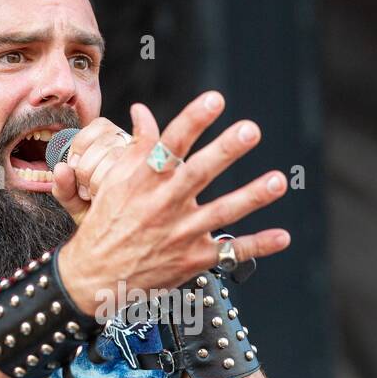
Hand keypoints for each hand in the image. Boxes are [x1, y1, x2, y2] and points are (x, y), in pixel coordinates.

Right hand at [55, 90, 291, 317]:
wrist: (94, 277)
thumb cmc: (104, 224)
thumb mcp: (110, 181)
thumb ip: (133, 145)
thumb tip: (142, 111)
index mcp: (143, 181)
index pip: (169, 145)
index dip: (192, 121)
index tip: (214, 100)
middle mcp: (164, 204)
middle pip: (198, 173)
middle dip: (225, 151)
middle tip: (250, 130)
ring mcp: (180, 233)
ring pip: (221, 212)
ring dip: (252, 196)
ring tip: (278, 181)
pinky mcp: (193, 259)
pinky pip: (230, 252)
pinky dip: (258, 245)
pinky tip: (282, 236)